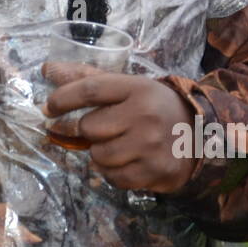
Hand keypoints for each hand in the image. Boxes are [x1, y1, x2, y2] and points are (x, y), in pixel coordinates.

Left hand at [42, 62, 195, 193]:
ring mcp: (150, 146)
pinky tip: (127, 161)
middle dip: (86, 131)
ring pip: (98, 156)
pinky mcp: (154, 172)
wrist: (199, 134)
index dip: (62, 99)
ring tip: (117, 146)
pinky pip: (113, 177)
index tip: (47, 108)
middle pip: (89, 127)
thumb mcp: (127, 86)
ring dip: (99, 154)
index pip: (90, 90)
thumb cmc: (153, 107)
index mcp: (137, 88)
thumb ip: (86, 78)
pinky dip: (112, 173)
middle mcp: (145, 115)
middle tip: (100, 130)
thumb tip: (47, 68)